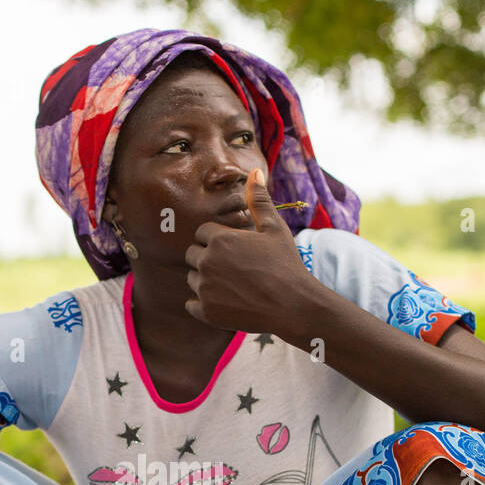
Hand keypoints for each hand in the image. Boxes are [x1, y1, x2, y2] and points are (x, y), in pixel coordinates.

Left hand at [184, 169, 311, 338]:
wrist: (293, 306)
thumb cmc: (286, 264)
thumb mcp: (275, 228)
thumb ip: (259, 201)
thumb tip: (255, 171)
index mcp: (220, 239)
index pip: (202, 233)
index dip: (217, 239)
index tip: (234, 249)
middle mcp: (207, 261)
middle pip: (192, 255)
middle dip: (207, 258)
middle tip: (233, 268)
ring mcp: (205, 288)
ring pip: (192, 279)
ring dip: (205, 280)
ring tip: (233, 285)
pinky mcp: (207, 312)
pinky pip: (190, 305)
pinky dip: (201, 304)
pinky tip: (222, 302)